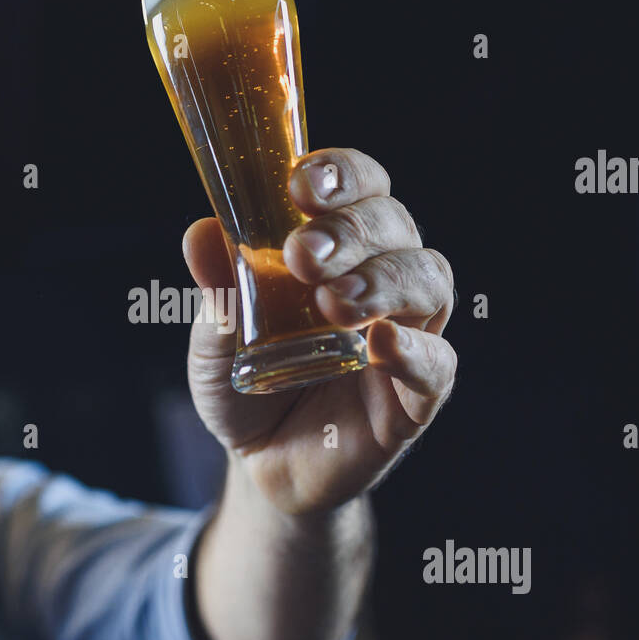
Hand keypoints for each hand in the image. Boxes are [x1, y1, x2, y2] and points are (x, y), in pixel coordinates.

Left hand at [183, 148, 456, 517]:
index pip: (361, 188)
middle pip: (397, 225)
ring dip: (384, 280)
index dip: (342, 173)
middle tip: (305, 255)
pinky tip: (379, 343)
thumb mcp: (215, 340)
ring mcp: (407, 336)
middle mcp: (381, 281)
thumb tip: (201, 235)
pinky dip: (414, 349)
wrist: (261, 466)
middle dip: (353, 228)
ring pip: (429, 280)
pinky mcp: (415, 398)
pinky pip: (437, 364)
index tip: (300, 185)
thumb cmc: (247, 388)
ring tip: (333, 303)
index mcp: (339, 250)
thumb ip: (216, 292)